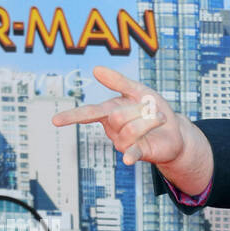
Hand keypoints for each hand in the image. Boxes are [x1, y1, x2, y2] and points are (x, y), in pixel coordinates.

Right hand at [51, 65, 210, 178]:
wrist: (175, 130)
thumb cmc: (153, 109)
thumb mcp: (138, 90)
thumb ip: (118, 81)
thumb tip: (95, 69)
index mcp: (109, 111)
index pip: (87, 113)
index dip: (71, 116)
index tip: (54, 120)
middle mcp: (112, 129)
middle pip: (117, 116)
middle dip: (137, 108)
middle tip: (151, 108)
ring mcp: (122, 143)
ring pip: (129, 130)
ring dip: (149, 120)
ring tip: (160, 118)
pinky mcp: (137, 153)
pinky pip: (130, 154)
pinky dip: (129, 156)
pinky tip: (128, 161)